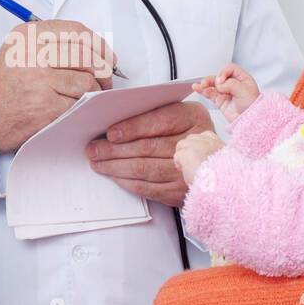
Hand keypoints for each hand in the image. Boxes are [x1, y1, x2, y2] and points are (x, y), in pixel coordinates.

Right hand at [0, 20, 115, 153]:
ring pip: (87, 81)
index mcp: (27, 36)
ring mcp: (39, 81)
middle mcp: (32, 54)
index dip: (99, 44)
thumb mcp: (19, 50)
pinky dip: (85, 107)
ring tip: (92, 95)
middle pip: (86, 56)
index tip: (108, 56)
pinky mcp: (45, 107)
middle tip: (105, 80)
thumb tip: (95, 47)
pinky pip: (80, 103)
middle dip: (103, 70)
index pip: (76, 31)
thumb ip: (51, 42)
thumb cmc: (6, 85)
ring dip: (96, 91)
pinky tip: (79, 108)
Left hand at [85, 100, 214, 206]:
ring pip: (144, 169)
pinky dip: (125, 181)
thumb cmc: (186, 132)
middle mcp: (194, 144)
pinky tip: (113, 174)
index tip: (111, 133)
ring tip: (97, 161)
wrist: (210, 160)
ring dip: (115, 166)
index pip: (162, 121)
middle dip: (115, 149)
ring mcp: (188, 171)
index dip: (133, 127)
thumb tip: (116, 124)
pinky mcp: (179, 191)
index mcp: (194, 117)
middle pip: (148, 147)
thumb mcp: (177, 113)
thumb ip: (152, 113)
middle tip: (94, 148)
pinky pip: (147, 188)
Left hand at [173, 130, 224, 186]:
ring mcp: (199, 145)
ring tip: (188, 168)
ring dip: (182, 156)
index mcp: (221, 146)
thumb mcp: (225, 165)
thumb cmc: (222, 181)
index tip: (198, 154)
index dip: (199, 144)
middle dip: (189, 149)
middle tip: (192, 163)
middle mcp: (210, 142)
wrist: (221, 187)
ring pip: (182, 144)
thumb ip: (216, 158)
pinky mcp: (188, 153)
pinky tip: (185, 173)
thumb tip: (204, 160)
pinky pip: (177, 156)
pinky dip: (179, 164)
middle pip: (191, 138)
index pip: (207, 135)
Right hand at [192, 63, 259, 122]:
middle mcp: (233, 83)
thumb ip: (231, 85)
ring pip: (213, 84)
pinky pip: (209, 93)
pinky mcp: (219, 99)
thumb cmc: (252, 106)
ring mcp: (225, 91)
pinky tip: (197, 87)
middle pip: (219, 75)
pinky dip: (202, 90)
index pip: (230, 68)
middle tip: (216, 85)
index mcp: (242, 78)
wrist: (249, 121)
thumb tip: (219, 84)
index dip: (224, 72)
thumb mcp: (244, 91)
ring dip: (206, 83)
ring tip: (201, 85)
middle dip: (214, 78)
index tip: (222, 80)